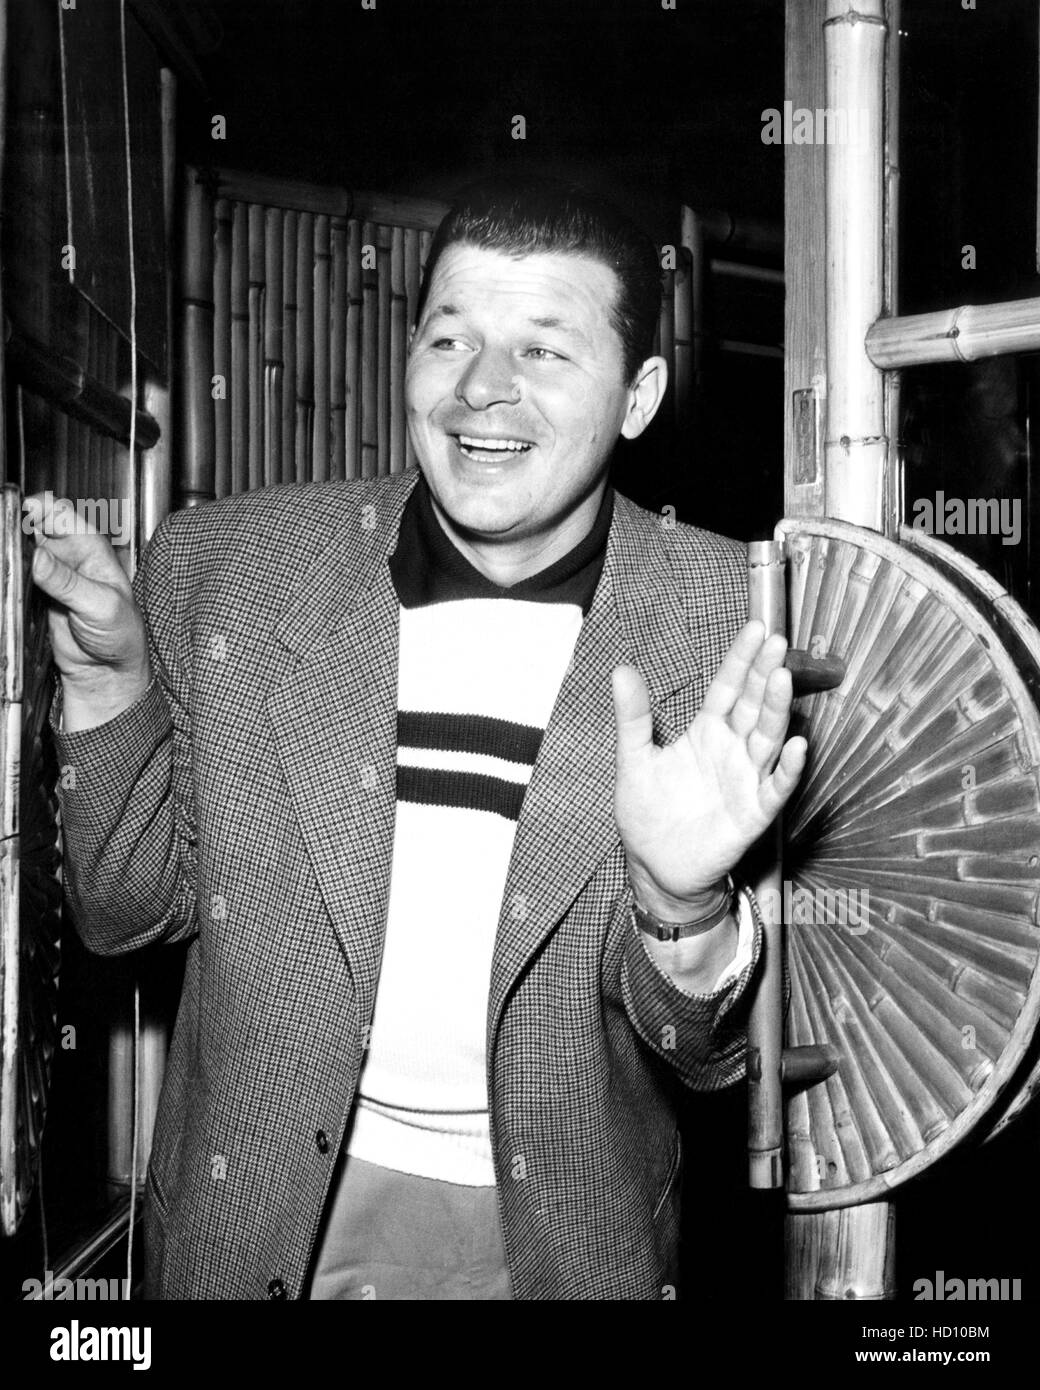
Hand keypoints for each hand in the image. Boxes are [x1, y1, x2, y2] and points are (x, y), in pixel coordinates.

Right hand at [23, 492, 151, 729]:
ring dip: (11, 550)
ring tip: (6, 558)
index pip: (60, 514)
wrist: (108, 670)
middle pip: (35, 528)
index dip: (38, 507)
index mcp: (91, 549)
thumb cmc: (121, 635)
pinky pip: (17, 576)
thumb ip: (67, 582)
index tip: (20, 511)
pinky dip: (9, 574)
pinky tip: (6, 576)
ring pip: (23, 551)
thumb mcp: (99, 604)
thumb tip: (40, 559)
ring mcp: (51, 575)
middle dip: (19, 527)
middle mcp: (70, 556)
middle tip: (7, 535)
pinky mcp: (37, 595)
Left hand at [613, 620, 805, 917]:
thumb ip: (634, 717)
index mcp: (705, 732)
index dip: (741, 659)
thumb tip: (622, 670)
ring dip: (776, 710)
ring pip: (767, 738)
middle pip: (752, 705)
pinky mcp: (754, 813)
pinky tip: (794, 745)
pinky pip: (775, 787)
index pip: (728, 687)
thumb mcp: (635, 759)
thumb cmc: (648, 812)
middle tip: (776, 641)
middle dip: (764, 673)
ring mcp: (746, 779)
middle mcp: (732, 750)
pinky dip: (786, 768)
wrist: (655, 866)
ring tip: (782, 679)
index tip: (756, 629)